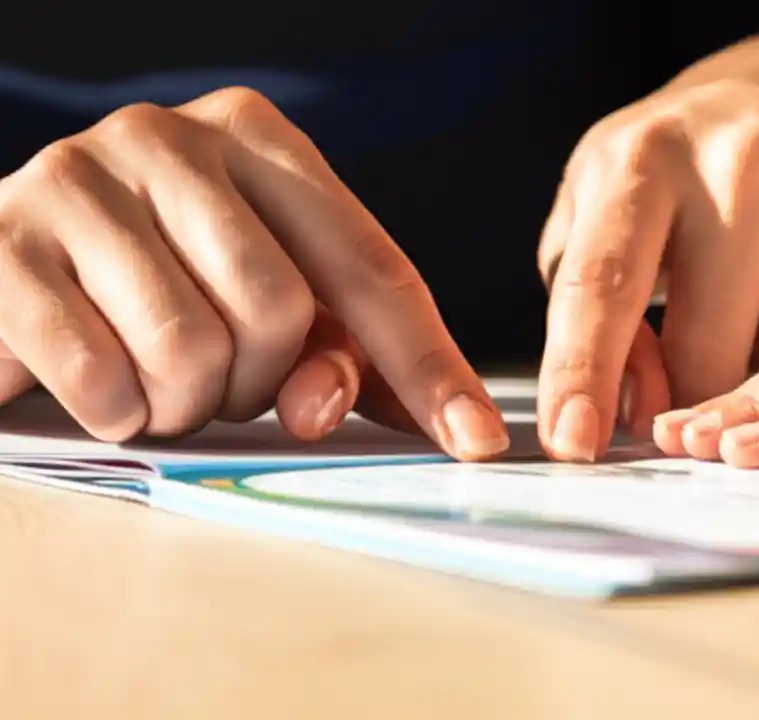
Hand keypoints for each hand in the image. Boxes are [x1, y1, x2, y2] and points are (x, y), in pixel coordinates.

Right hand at [0, 88, 507, 458]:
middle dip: (258, 383)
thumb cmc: (157, 277)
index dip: (429, 365)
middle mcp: (170, 138)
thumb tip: (376, 414)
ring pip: (188, 347)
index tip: (476, 441)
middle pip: (278, 311)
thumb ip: (340, 350)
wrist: (10, 253)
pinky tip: (105, 387)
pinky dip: (117, 411)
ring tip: (158, 380)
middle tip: (221, 381)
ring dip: (184, 404)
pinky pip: (99, 375)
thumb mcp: (265, 295)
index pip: (373, 266)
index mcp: (258, 138)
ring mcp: (78, 178)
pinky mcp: (1, 241)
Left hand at [537, 33, 758, 461]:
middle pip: (709, 355)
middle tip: (695, 388)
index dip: (581, 373)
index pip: (604, 284)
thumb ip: (592, 305)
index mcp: (647, 158)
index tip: (572, 447)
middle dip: (693, 400)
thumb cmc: (691, 164)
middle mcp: (748, 163)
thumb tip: (635, 406)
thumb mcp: (609, 202)